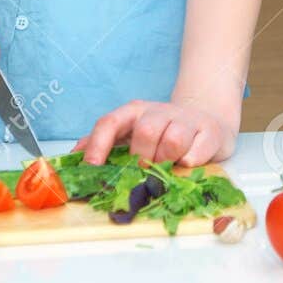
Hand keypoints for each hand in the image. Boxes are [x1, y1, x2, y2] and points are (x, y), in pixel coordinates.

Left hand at [71, 98, 238, 166]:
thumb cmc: (163, 131)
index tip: (92, 170)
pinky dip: (190, 163)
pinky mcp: (209, 131)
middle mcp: (158, 111)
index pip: (110, 123)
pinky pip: (196, 152)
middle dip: (142, 159)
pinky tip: (189, 162)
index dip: (98, 146)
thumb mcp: (131, 133)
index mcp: (134, 112)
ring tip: (168, 166)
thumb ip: (103, 143)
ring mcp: (185, 119)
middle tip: (144, 172)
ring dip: (167, 160)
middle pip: (144, 132)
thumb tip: (72, 159)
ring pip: (172, 140)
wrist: (207, 118)